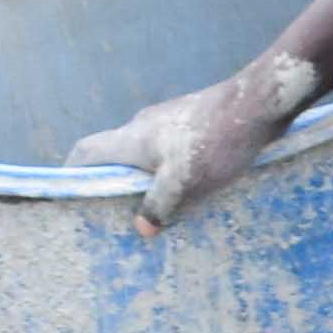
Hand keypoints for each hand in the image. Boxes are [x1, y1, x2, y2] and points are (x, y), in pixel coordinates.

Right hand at [76, 55, 316, 235]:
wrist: (259, 104)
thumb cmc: (217, 142)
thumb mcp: (184, 180)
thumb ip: (159, 204)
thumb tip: (142, 228)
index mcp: (131, 138)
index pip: (86, 151)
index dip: (73, 172)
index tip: (73, 195)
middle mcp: (143, 126)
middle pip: (115, 154)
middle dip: (113, 181)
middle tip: (120, 211)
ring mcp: (169, 121)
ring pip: (145, 152)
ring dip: (145, 176)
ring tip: (159, 206)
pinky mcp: (193, 121)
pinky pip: (170, 149)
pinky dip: (169, 168)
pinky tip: (191, 186)